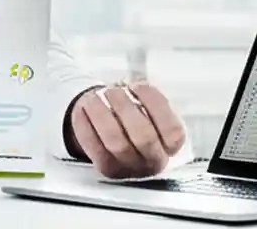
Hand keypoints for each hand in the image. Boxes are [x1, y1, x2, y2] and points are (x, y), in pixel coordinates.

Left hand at [69, 81, 186, 178]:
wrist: (114, 138)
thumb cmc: (134, 118)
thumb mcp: (149, 108)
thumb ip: (148, 100)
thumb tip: (137, 86)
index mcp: (170, 145)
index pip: (172, 130)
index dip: (154, 104)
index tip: (138, 86)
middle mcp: (154, 161)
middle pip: (144, 137)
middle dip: (125, 108)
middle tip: (113, 91)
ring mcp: (131, 169)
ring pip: (117, 143)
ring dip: (103, 114)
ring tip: (95, 97)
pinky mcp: (108, 169)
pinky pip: (95, 148)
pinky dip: (86, 124)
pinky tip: (84, 109)